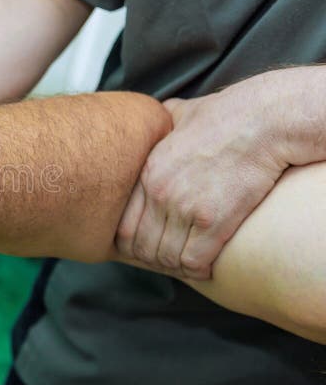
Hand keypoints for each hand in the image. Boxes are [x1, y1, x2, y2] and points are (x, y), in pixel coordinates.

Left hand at [116, 91, 287, 279]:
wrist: (262, 121)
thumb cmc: (225, 115)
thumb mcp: (177, 115)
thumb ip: (158, 125)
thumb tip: (151, 120)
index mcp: (147, 174)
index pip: (123, 227)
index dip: (133, 245)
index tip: (148, 247)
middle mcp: (159, 193)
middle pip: (141, 247)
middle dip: (153, 259)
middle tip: (169, 260)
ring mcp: (184, 208)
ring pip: (166, 258)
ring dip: (176, 266)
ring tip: (187, 264)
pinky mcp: (213, 220)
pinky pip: (192, 261)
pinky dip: (197, 270)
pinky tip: (205, 266)